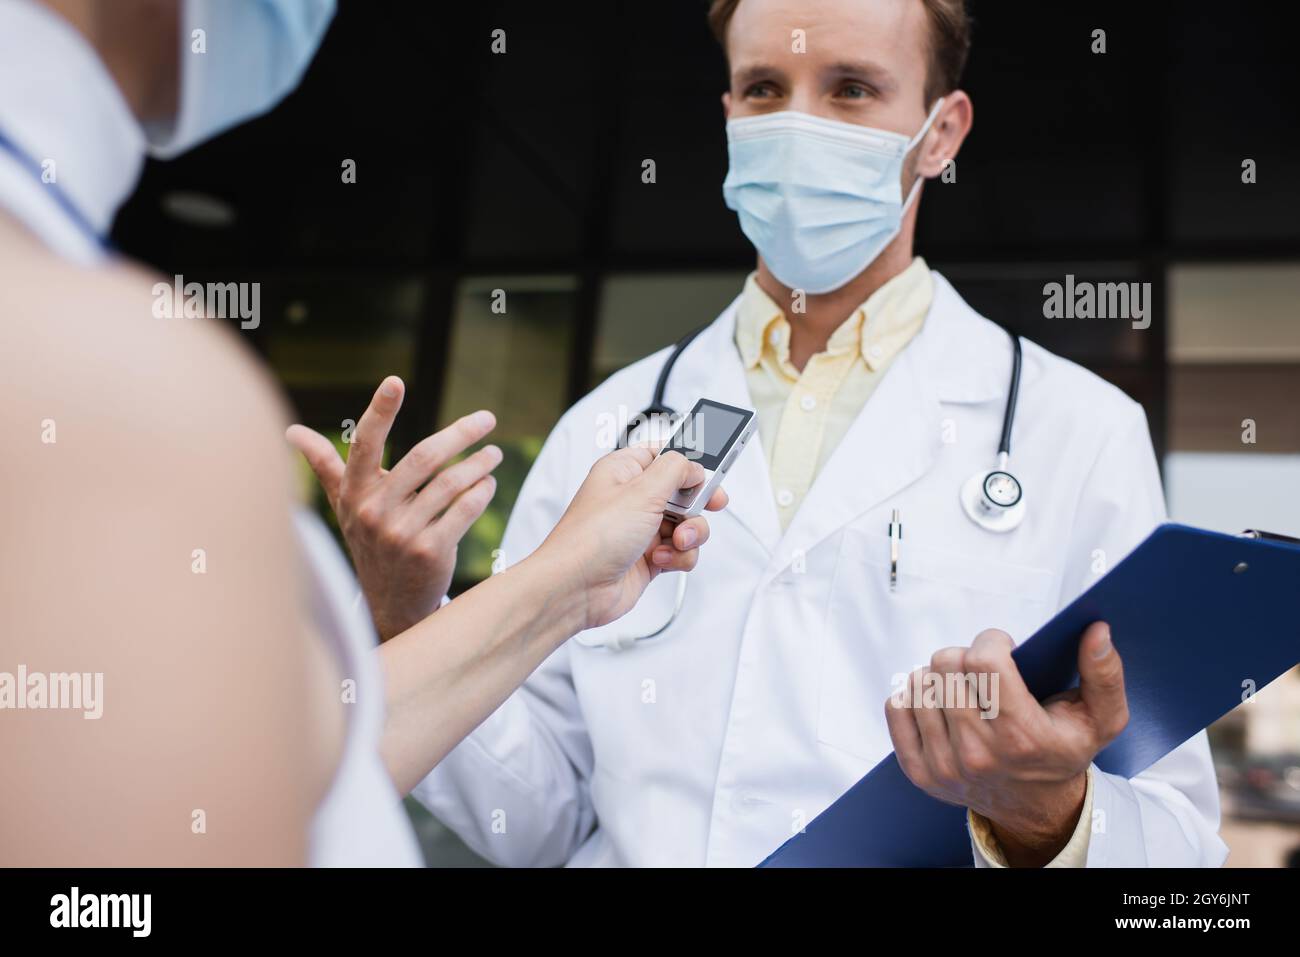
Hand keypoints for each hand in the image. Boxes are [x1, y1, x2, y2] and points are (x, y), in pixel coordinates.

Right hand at [287, 376, 500, 639]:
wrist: (391, 604)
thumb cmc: (369, 543)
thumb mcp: (344, 505)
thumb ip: (325, 465)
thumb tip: (290, 431)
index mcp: (354, 494)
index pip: (365, 443)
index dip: (379, 411)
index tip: (395, 380)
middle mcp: (374, 512)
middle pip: (425, 457)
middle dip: (462, 433)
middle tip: (487, 419)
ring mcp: (402, 534)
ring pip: (451, 482)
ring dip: (479, 463)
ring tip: (494, 454)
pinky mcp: (431, 552)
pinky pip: (465, 508)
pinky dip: (481, 490)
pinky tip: (487, 483)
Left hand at [536, 447, 726, 630]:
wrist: (575, 588)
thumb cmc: (592, 538)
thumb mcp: (642, 491)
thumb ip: (676, 470)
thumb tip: (695, 467)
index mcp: (624, 471)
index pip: (665, 455)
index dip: (689, 463)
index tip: (711, 472)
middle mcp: (632, 498)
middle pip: (684, 491)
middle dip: (697, 504)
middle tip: (708, 505)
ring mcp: (641, 529)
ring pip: (688, 524)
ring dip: (691, 534)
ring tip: (676, 541)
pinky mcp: (648, 558)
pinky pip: (681, 552)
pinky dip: (678, 557)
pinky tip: (659, 560)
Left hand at [884, 622, 1127, 866]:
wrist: (1035, 808)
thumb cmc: (1062, 753)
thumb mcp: (1101, 719)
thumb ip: (1104, 673)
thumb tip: (1097, 632)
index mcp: (1021, 737)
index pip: (983, 661)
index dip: (991, 641)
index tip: (1003, 648)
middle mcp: (978, 754)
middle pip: (946, 664)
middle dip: (966, 656)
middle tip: (984, 671)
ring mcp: (943, 765)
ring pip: (919, 682)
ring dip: (940, 676)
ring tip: (965, 690)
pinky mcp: (919, 771)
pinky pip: (897, 707)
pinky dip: (916, 698)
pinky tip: (942, 705)